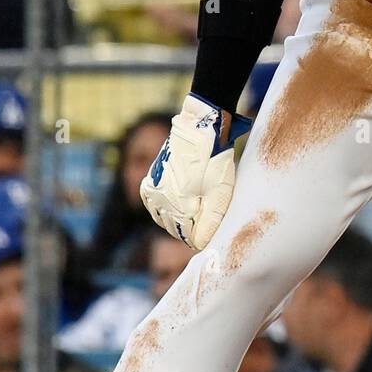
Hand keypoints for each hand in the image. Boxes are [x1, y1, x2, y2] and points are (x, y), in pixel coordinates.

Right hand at [139, 94, 251, 250]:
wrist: (200, 128)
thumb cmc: (213, 160)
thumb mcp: (219, 193)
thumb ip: (210, 222)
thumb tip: (200, 244)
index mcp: (177, 206)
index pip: (187, 236)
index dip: (201, 237)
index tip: (210, 234)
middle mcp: (159, 200)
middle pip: (174, 227)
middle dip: (189, 230)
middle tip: (205, 225)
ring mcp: (153, 188)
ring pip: (162, 217)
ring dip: (175, 220)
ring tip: (193, 215)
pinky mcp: (151, 178)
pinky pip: (152, 203)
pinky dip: (162, 208)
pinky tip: (174, 205)